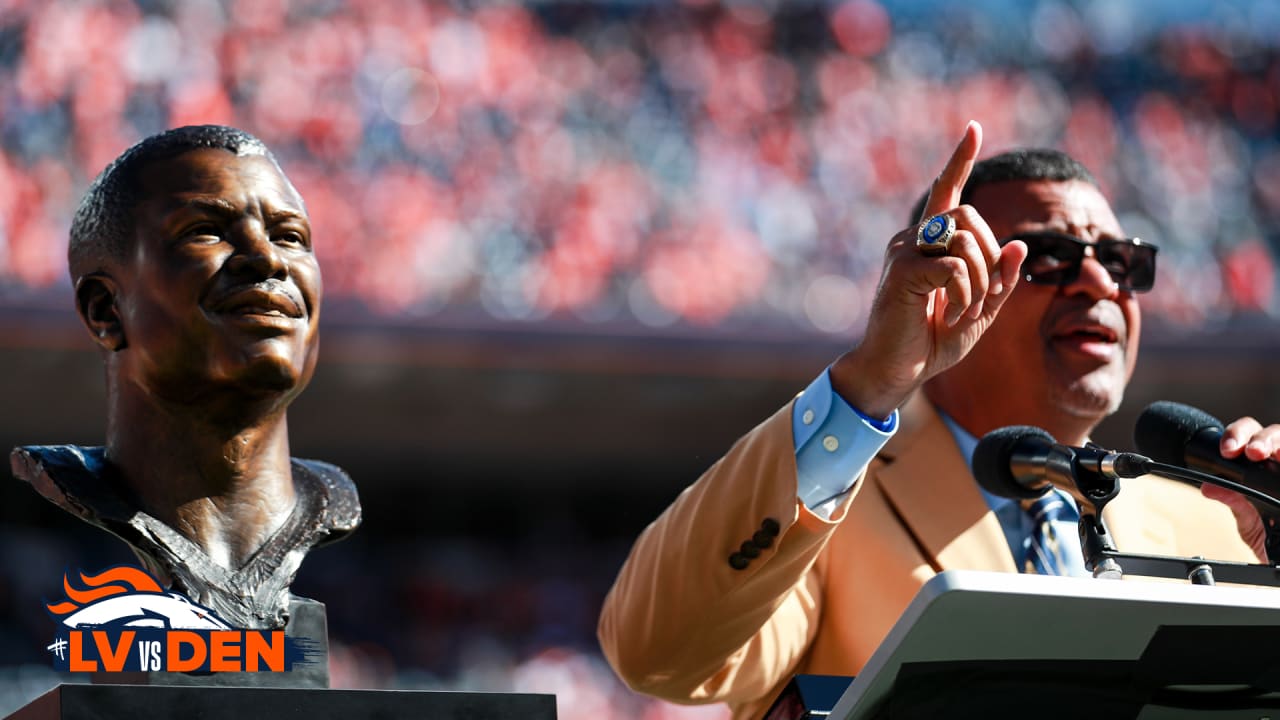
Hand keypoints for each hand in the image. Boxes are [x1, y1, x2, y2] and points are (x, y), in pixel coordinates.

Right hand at [830, 121, 1028, 418]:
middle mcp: (914, 239)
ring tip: (966, 310)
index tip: (974, 128)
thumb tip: (1019, 247)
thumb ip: (1000, 280)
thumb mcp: (980, 310)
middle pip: (969, 215)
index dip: (961, 159)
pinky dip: (966, 295)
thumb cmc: (932, 341)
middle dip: (990, 257)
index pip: (947, 192)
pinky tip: (951, 316)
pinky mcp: (903, 272)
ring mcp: (904, 252)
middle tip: (985, 297)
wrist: (896, 369)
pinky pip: (955, 267)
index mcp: (930, 245)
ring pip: (965, 240)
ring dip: (980, 281)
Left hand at [1201, 416, 1279, 561]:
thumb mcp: (1248, 520)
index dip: (1235, 436)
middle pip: (1270, 433)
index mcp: (1256, 467)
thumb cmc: (1269, 536)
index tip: (1226, 451)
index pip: (1245, 436)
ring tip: (1267, 453)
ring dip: (1276, 442)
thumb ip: (1232, 501)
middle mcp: (1276, 462)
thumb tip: (1208, 488)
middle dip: (1258, 438)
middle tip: (1251, 453)